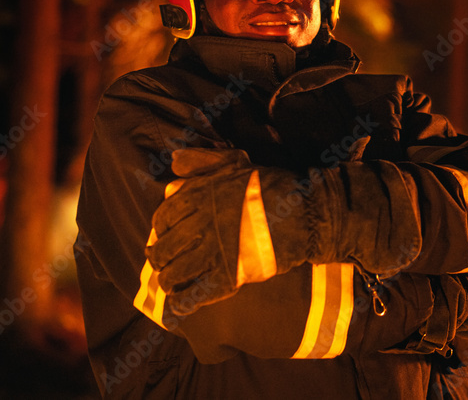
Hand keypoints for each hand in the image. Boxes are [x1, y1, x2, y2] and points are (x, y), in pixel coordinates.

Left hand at [146, 148, 280, 314]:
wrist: (307, 213)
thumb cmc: (274, 187)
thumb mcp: (236, 164)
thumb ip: (203, 161)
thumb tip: (175, 163)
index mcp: (200, 196)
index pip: (164, 217)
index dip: (160, 228)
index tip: (163, 234)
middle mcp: (201, 224)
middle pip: (165, 247)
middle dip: (159, 258)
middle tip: (162, 263)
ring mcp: (215, 252)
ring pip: (175, 274)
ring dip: (169, 282)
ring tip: (171, 285)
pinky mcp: (230, 277)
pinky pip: (195, 296)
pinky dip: (182, 304)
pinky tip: (180, 307)